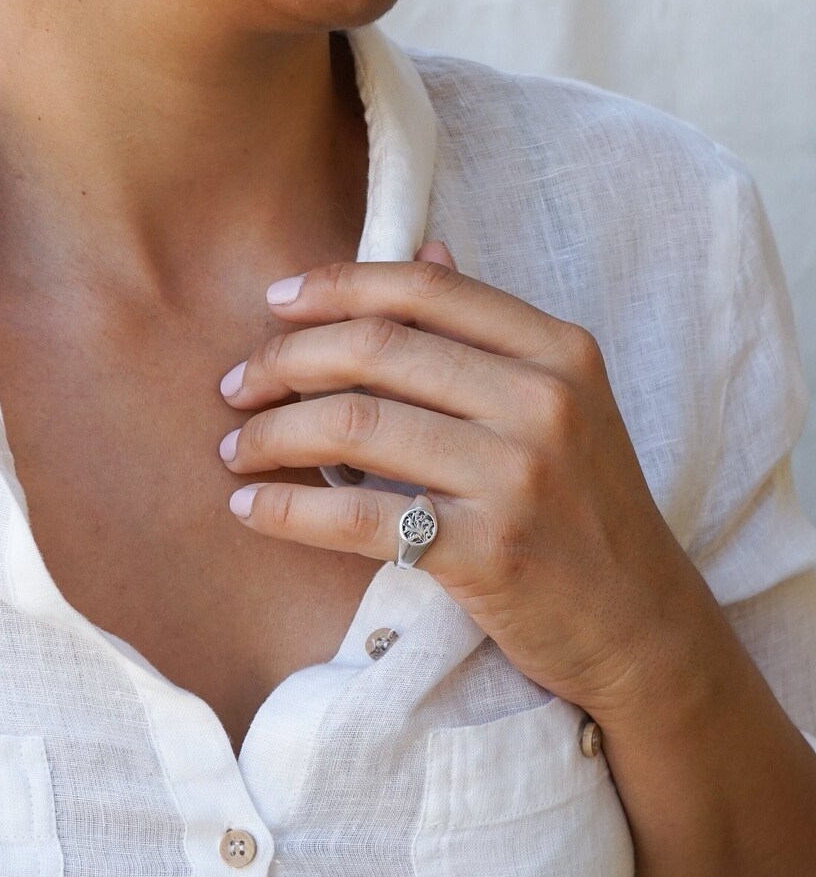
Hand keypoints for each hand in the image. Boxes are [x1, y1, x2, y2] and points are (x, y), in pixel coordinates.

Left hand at [217, 241, 726, 715]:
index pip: (422, 290)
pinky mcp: (490, 552)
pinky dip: (288, 509)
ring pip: (355, 425)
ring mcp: (520, 476)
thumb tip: (425, 252)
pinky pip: (358, 518)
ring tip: (235, 449)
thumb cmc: (584, 510)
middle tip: (236, 388)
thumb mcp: (562, 404)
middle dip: (283, 362)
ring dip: (272, 435)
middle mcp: (544, 400)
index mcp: (558, 351)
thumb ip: (489, 330)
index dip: (335, 287)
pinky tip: (250, 509)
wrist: (640, 624)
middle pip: (375, 350)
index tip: (274, 305)